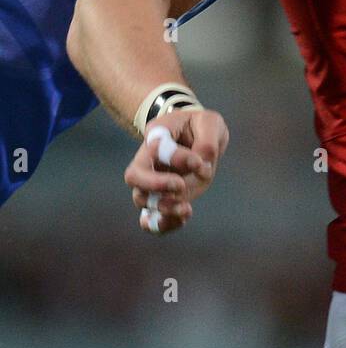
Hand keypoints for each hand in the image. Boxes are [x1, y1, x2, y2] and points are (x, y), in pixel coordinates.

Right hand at [124, 109, 228, 234]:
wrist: (197, 135)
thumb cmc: (201, 126)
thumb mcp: (210, 123)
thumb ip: (207, 140)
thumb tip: (201, 163)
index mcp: (157, 136)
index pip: (156, 148)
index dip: (177, 157)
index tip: (199, 161)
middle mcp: (149, 160)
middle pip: (134, 177)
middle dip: (155, 185)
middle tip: (180, 185)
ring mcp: (154, 182)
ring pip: (142, 200)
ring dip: (162, 208)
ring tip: (186, 209)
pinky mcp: (163, 198)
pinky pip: (151, 219)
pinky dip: (163, 225)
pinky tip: (183, 219)